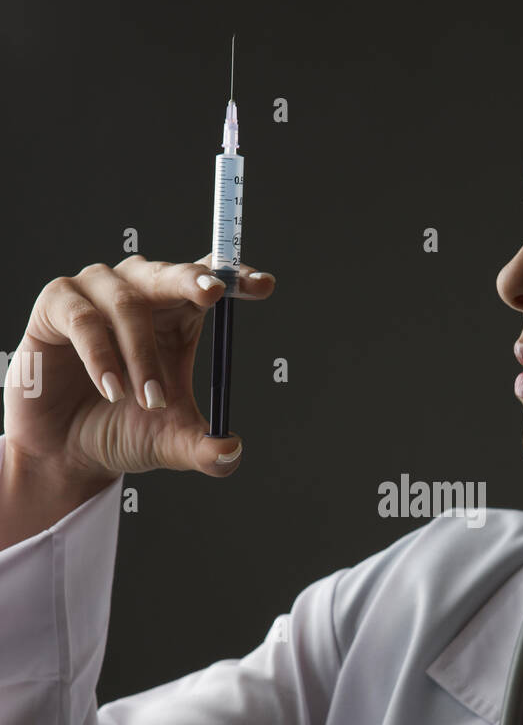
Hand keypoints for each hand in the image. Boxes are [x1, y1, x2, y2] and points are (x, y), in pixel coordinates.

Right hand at [2, 255, 275, 481]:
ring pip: (128, 302)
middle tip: (213, 295)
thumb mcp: (171, 443)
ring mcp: (97, 294)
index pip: (210, 282)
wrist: (66, 452)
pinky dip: (101, 356)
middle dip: (193, 280)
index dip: (236, 276)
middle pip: (170, 272)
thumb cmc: (123, 432)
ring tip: (148, 400)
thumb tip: (232, 452)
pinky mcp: (57, 305)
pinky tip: (112, 390)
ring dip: (141, 353)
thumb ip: (205, 449)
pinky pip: (83, 318)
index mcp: (177, 315)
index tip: (264, 285)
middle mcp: (139, 292)